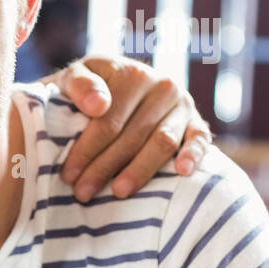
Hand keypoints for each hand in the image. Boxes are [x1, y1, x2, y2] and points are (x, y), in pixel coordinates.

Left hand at [47, 55, 212, 202]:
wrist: (113, 84)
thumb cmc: (86, 90)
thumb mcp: (72, 78)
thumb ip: (78, 85)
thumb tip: (97, 106)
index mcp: (130, 74)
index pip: (108, 121)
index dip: (87, 150)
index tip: (68, 175)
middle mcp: (160, 85)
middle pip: (132, 135)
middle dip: (105, 168)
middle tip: (83, 193)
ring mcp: (181, 104)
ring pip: (162, 142)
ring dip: (140, 170)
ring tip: (118, 193)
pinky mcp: (197, 121)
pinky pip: (200, 138)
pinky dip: (194, 154)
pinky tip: (181, 172)